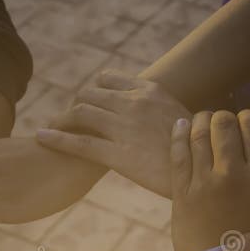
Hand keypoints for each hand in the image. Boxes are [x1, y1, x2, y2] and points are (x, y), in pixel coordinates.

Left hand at [35, 70, 190, 196]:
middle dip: (74, 106)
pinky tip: (42, 137)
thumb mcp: (181, 116)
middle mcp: (133, 104)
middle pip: (89, 95)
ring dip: (62, 120)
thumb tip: (155, 112)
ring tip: (51, 127)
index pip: (107, 79)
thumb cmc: (198, 149)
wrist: (207, 171)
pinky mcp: (117, 155)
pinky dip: (56, 138)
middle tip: (67, 120)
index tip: (87, 103)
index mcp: (149, 90)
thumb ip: (161, 110)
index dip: (92, 91)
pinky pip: (79, 144)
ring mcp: (124, 128)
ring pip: (80, 114)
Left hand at [169, 110, 249, 250]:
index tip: (244, 123)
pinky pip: (178, 155)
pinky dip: (179, 135)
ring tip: (200, 121)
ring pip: (200, 134)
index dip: (248, 118)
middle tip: (220, 125)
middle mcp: (235, 173)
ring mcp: (205, 182)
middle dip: (222, 120)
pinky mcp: (182, 194)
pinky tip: (181, 125)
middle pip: (225, 124)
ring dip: (201, 122)